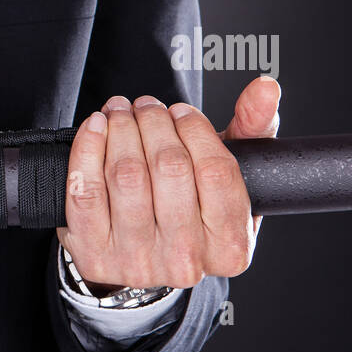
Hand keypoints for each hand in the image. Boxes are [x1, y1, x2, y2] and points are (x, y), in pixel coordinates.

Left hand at [56, 76, 281, 289]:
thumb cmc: (193, 209)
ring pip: (127, 176)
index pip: (217, 171)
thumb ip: (253, 130)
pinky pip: (85, 193)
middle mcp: (186, 261)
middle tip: (146, 106)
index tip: (180, 111)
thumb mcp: (232, 178)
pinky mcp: (94, 255)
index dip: (195, 129)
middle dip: (154, 122)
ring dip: (121, 129)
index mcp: (230, 247)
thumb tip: (265, 89)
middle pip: (169, 168)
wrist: (142, 254)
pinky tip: (95, 127)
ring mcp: (137, 262)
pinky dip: (87, 149)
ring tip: (121, 112)